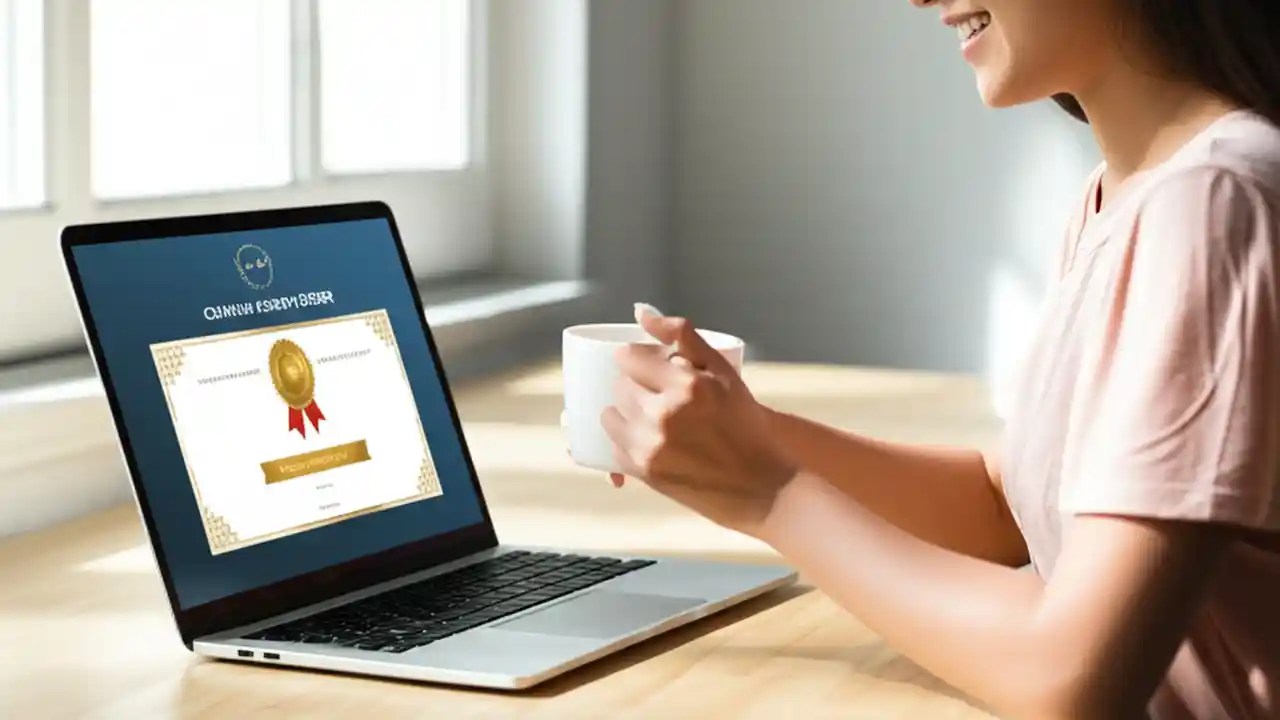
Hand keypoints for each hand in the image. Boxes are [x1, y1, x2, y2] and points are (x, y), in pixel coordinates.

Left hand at [602, 313, 796, 535]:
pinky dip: (626, 442)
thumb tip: (640, 311)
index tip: (645, 367)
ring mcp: (650, 446)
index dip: (635, 361)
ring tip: (650, 418)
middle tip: (655, 395)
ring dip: (625, 413)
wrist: (761, 484)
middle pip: (619, 387)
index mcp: (686, 385)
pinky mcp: (644, 473)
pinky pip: (613, 448)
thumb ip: (683, 336)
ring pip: (610, 416)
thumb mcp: (723, 371)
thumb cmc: (744, 422)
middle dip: (634, 386)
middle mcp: (664, 414)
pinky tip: (648, 441)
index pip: (628, 358)